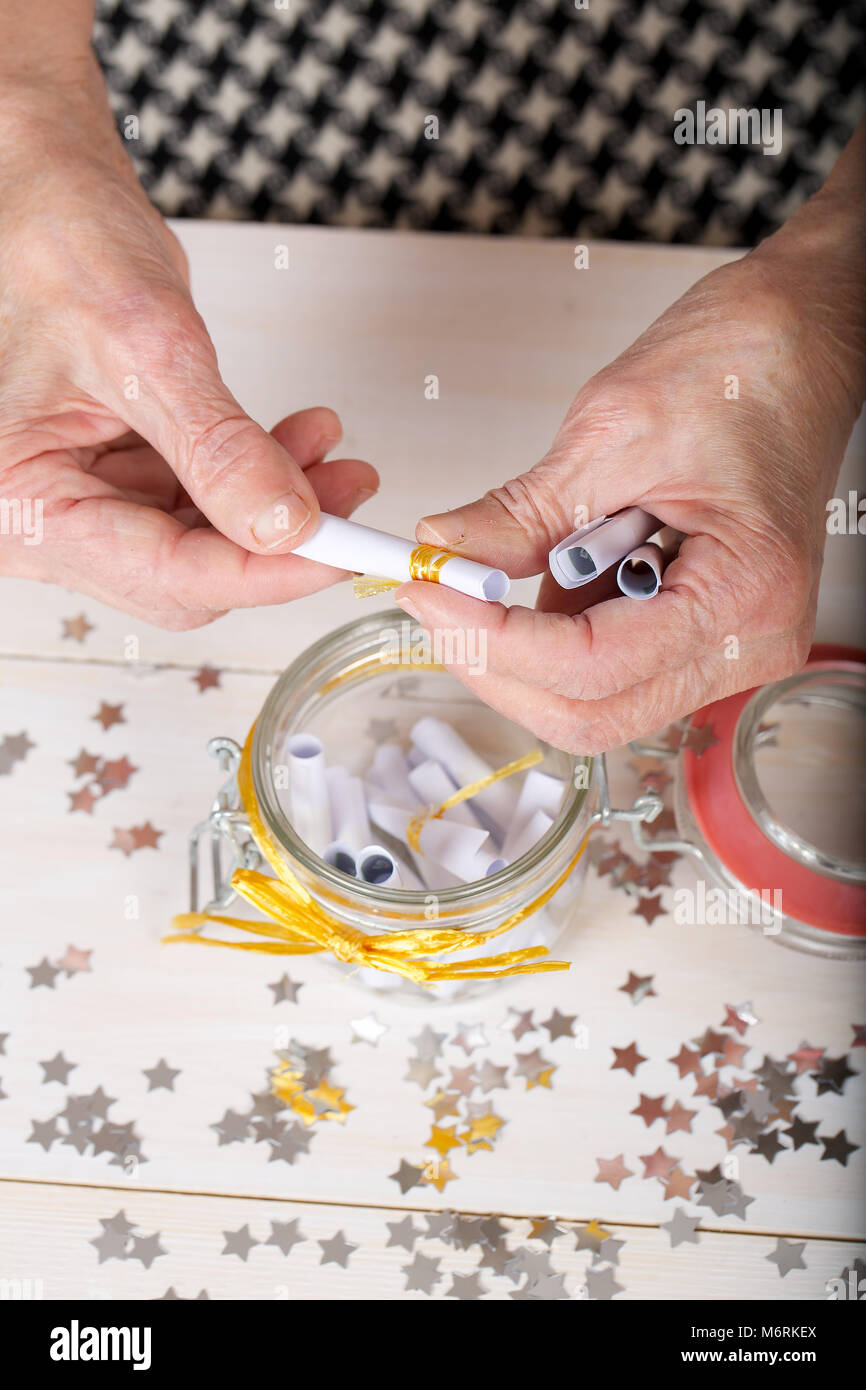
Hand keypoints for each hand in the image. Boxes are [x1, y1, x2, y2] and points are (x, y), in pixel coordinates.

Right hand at [0, 61, 377, 628]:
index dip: (264, 572)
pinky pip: (199, 501)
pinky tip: (301, 441)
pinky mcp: (115, 477)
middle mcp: (41, 519)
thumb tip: (288, 526)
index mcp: (19, 506)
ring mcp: (79, 501)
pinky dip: (256, 477)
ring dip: (277, 508)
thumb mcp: (145, 344)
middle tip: (348, 507)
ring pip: (202, 543)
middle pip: (186, 576)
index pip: (166, 576)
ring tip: (335, 458)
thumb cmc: (53, 242)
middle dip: (276, 542)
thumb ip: (219, 447)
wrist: (42, 193)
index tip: (339, 551)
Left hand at [395, 145, 864, 751]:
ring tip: (492, 572)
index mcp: (742, 593)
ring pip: (594, 699)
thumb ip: (522, 515)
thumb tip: (447, 553)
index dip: (493, 640)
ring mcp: (727, 643)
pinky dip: (556, 630)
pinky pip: (611, 664)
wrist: (801, 342)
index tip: (431, 594)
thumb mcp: (612, 431)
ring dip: (523, 649)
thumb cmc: (745, 370)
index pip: (591, 668)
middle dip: (498, 662)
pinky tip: (544, 572)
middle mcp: (746, 640)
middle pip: (589, 712)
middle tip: (437, 600)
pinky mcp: (702, 630)